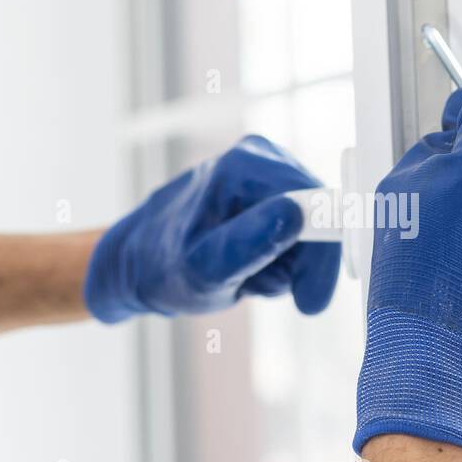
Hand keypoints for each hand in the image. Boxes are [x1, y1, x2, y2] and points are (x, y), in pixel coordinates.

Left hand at [84, 135, 340, 321]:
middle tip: (259, 287)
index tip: (309, 302)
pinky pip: (301, 236)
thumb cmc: (162, 268)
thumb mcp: (203, 267)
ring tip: (247, 276)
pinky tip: (252, 267)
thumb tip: (297, 214)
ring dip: (287, 266)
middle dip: (298, 265)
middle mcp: (262, 159)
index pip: (314, 205)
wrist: (141, 265)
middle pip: (320, 218)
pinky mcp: (273, 195)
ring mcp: (269, 175)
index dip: (320, 257)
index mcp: (244, 165)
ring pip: (313, 232)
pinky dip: (281, 261)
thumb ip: (250, 242)